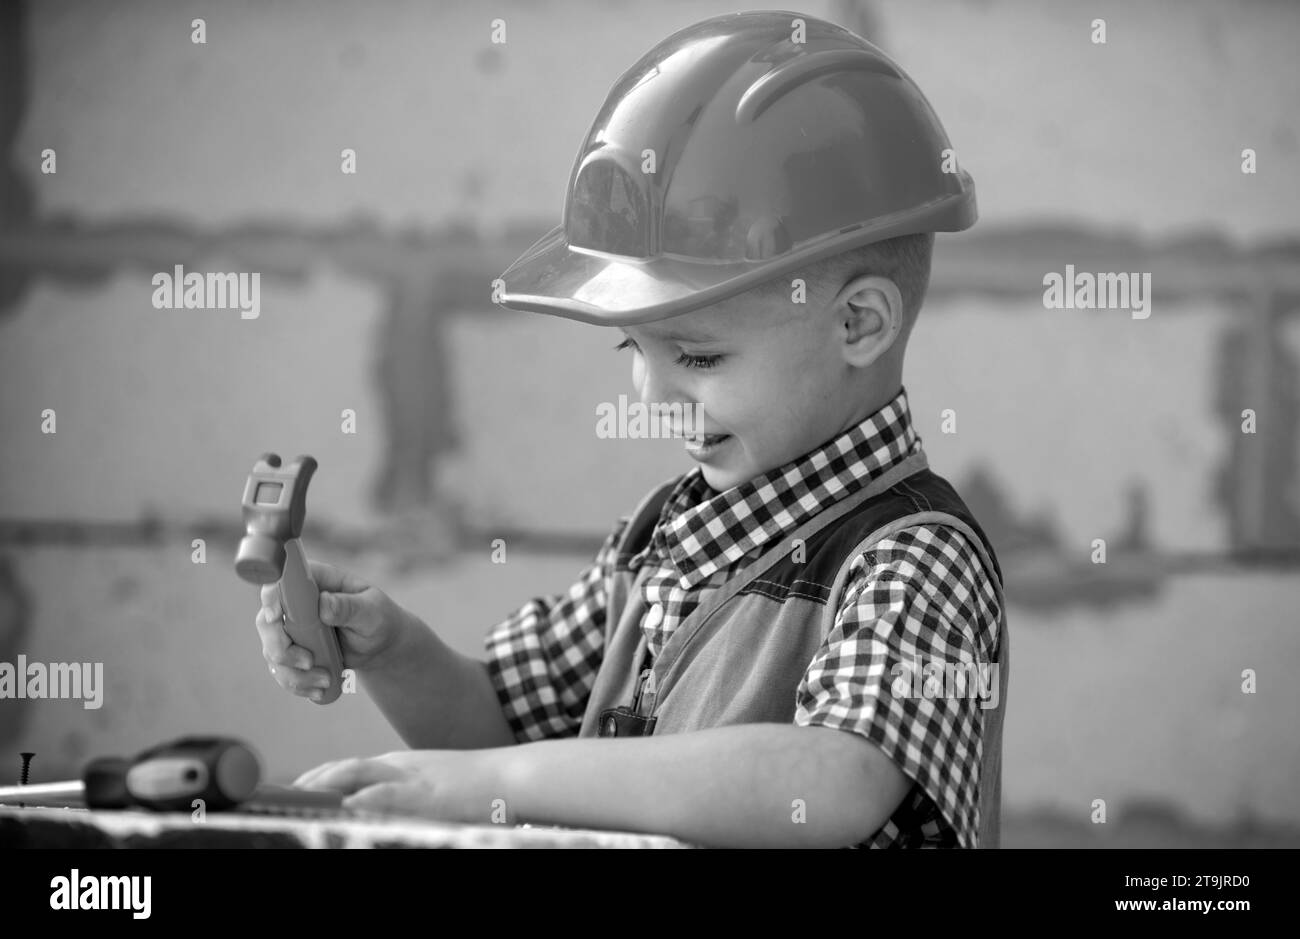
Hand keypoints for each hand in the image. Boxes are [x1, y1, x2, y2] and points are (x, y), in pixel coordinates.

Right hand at [256, 560, 412, 701]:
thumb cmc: (377, 618)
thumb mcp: (371, 610)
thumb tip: (323, 604)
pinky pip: (281, 671)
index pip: (280, 581)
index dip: (270, 597)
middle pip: (267, 622)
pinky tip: (319, 691)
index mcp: (314, 581)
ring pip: (272, 652)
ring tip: (326, 680)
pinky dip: (297, 684)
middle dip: (281, 649)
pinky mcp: (291, 652)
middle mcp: (294, 602)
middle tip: (309, 663)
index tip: (275, 617)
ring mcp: (290, 628)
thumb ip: (348, 606)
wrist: (380, 644)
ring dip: (295, 673)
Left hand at [294, 750, 513, 823]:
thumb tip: (365, 810)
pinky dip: (364, 797)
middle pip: (342, 768)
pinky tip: (346, 804)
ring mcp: (411, 777)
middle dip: (309, 782)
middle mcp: (398, 766)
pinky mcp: (427, 793)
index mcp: (397, 765)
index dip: (315, 778)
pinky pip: (388, 793)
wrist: (513, 776)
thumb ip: (399, 793)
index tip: (291, 790)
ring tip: (297, 796)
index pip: (345, 768)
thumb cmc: (476, 788)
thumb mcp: (430, 786)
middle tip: (281, 796)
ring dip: (324, 784)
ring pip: (356, 773)